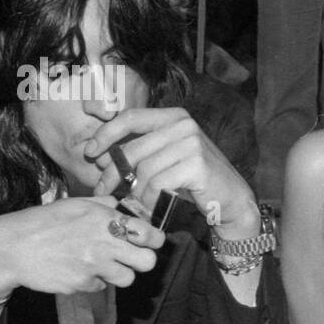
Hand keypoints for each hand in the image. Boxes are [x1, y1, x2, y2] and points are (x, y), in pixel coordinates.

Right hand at [0, 197, 164, 295]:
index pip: (150, 234)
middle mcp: (104, 242)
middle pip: (148, 262)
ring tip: (101, 264)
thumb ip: (104, 205)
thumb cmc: (42, 222)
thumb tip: (124, 205)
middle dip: (142, 261)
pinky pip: (101, 286)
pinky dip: (93, 281)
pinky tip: (77, 270)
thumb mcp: (75, 204)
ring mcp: (94, 265)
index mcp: (105, 219)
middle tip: (130, 258)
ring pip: (128, 278)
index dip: (154, 240)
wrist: (9, 248)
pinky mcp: (82, 283)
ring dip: (118, 273)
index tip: (148, 242)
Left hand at [83, 107, 258, 239]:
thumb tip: (101, 155)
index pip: (130, 117)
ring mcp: (192, 143)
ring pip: (144, 169)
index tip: (90, 152)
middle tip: (103, 189)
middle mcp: (184, 125)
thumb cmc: (196, 181)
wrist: (232, 199)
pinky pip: (157, 183)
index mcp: (175, 116)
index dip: (106, 134)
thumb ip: (143, 150)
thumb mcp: (169, 156)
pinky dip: (150, 199)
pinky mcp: (196, 165)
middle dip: (113, 172)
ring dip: (136, 192)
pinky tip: (152, 207)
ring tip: (137, 203)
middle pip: (133, 148)